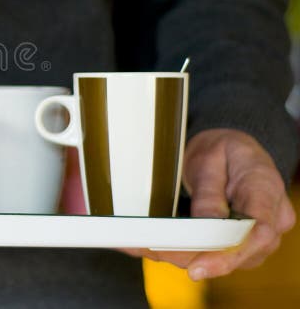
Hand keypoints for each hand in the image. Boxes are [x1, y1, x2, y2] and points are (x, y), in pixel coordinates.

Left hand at [124, 128, 295, 279]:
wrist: (234, 152)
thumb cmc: (225, 150)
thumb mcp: (211, 156)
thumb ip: (209, 190)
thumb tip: (204, 223)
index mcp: (266, 190)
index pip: (258, 232)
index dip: (227, 255)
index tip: (196, 267)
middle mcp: (272, 220)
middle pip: (239, 252)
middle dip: (192, 256)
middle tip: (151, 249)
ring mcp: (259, 237)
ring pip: (224, 259)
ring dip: (183, 256)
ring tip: (144, 246)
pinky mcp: (242, 245)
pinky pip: (216, 255)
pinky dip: (184, 253)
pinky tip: (153, 246)